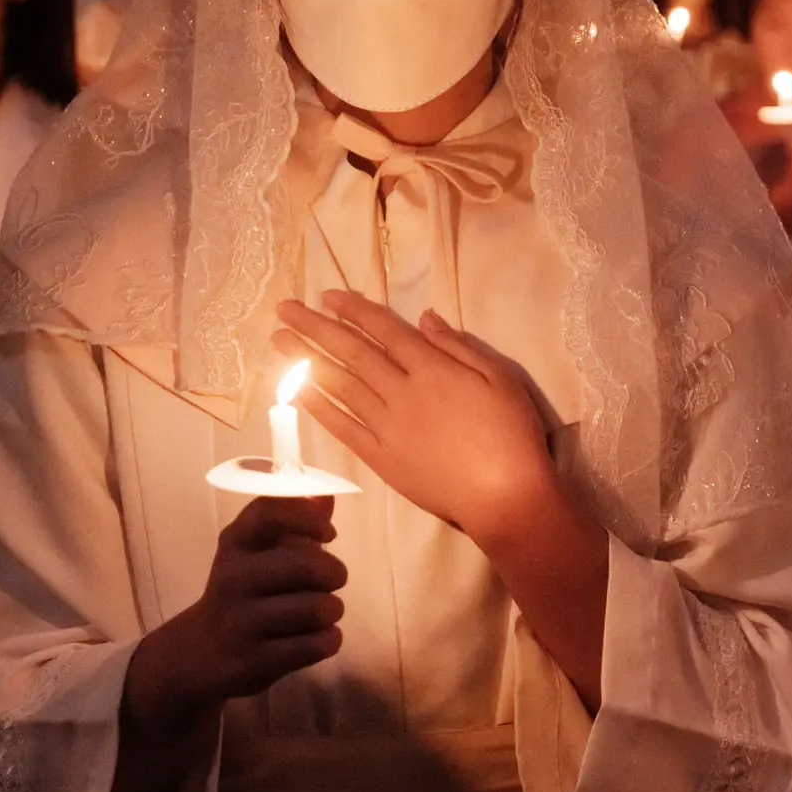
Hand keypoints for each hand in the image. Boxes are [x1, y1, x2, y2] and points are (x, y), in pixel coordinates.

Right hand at [114, 495, 342, 791]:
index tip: (326, 535)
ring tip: (319, 613)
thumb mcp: (259, 551)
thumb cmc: (246, 591)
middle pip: (310, 564)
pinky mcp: (253, 663)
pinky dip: (328, 640)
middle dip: (335, 572)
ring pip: (319, 608)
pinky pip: (318, 645)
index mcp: (235, 543)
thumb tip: (328, 494)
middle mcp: (232, 579)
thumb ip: (295, 522)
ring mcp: (240, 623)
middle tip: (331, 581)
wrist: (199, 652)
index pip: (272, 511)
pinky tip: (313, 639)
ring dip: (332, 611)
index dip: (310, 518)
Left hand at [275, 291, 558, 542]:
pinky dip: (318, 407)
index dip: (354, 310)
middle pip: (352, 353)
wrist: (504, 496)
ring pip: (339, 386)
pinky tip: (298, 391)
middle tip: (285, 309)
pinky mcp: (381, 458)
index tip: (328, 295)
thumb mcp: (501, 378)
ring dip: (306, 360)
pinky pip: (342, 428)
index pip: (385, 331)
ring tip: (279, 341)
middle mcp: (402, 392)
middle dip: (316, 327)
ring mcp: (387, 427)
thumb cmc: (512, 434)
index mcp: (433, 370)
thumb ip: (460, 347)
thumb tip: (425, 318)